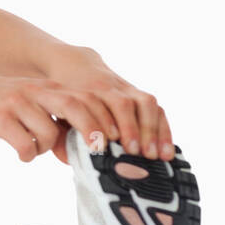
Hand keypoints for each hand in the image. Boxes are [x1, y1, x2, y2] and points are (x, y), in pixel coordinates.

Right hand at [0, 67, 114, 163]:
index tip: (116, 139)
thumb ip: (54, 121)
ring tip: (33, 148)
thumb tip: (74, 153)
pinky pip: (23, 143)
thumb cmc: (2, 101)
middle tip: (98, 152)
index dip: (105, 118)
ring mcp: (18, 104)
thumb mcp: (32, 102)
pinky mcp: (0, 118)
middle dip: (92, 131)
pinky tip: (21, 153)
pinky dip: (27, 154)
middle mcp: (37, 92)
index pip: (86, 98)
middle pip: (76, 107)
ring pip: (48, 132)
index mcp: (49, 88)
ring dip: (46, 148)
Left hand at [42, 46, 173, 161]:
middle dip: (130, 128)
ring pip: (144, 103)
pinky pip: (156, 109)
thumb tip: (67, 158)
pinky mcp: (139, 94)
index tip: (106, 142)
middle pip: (123, 103)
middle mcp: (108, 87)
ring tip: (153, 154)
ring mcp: (126, 89)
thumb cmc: (66, 95)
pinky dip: (163, 130)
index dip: (102, 122)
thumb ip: (61, 131)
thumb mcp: (58, 110)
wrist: (76, 66)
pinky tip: (165, 150)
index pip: (94, 103)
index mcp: (84, 90)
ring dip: (151, 130)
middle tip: (134, 152)